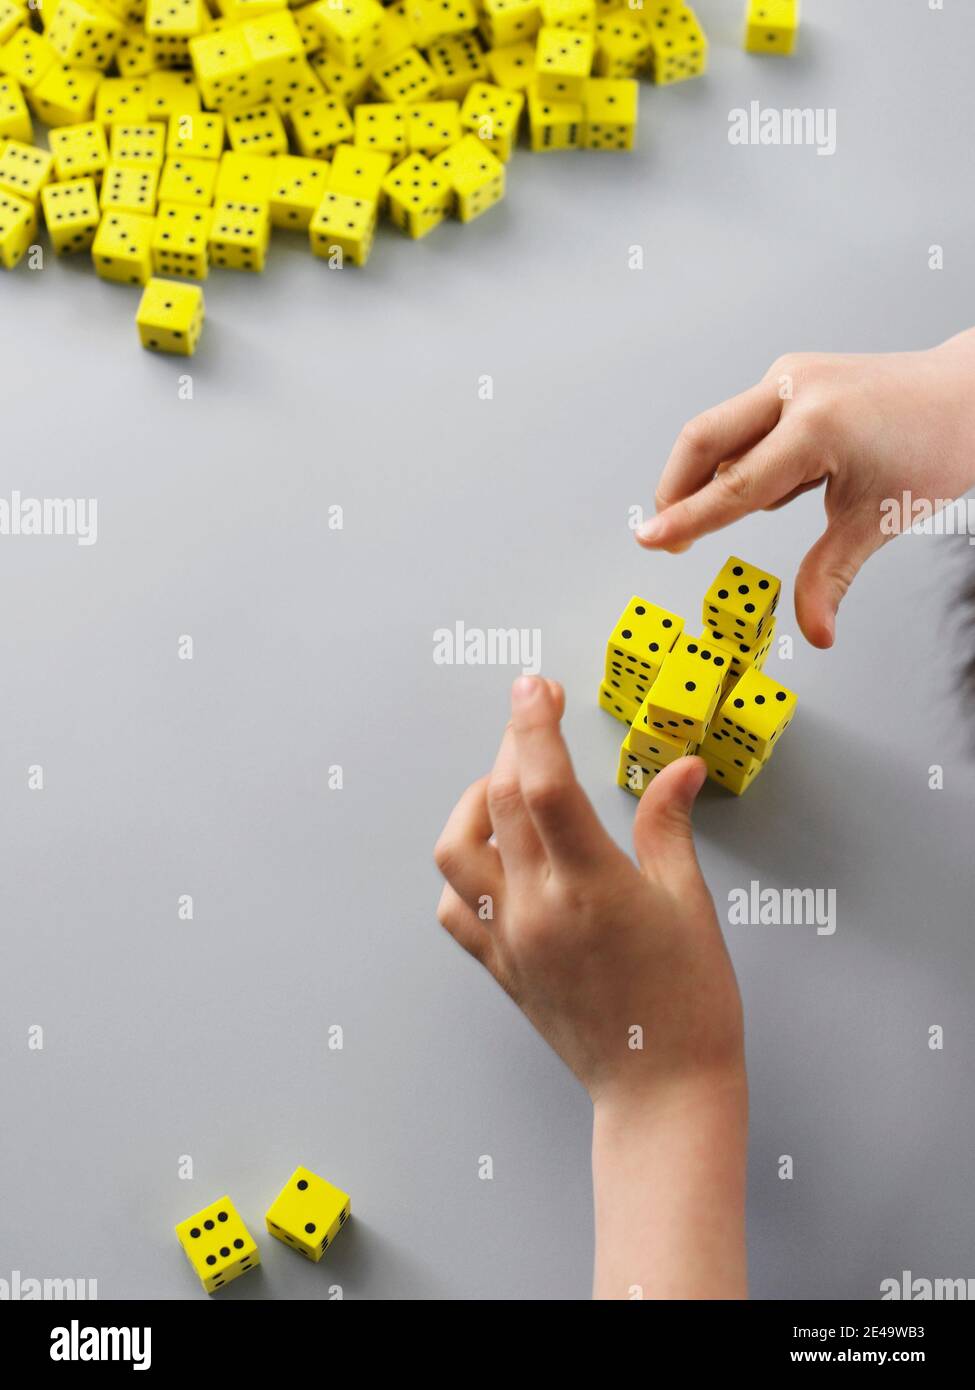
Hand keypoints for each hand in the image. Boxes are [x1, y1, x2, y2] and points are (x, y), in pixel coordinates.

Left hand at [434, 676, 747, 1297]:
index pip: (545, 782)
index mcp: (591, 886)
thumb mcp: (690, 904)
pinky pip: (454, 907)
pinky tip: (495, 855)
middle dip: (515, 741)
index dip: (536, 723)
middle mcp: (537, 907)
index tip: (536, 685)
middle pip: (502, 798)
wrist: (661, 1091)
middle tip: (538, 713)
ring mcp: (509, 938)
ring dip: (475, 800)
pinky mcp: (498, 967)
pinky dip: (463, 868)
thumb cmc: (691, 1003)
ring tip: (508, 782)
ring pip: (456, 848)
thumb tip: (681, 767)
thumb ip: (669, 826)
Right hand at [636, 330, 974, 646]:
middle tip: (666, 537)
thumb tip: (813, 632)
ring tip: (748, 512)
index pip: (735, 485)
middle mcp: (796, 388)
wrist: (968, 394)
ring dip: (712, 477)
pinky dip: (744, 460)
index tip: (648, 539)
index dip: (687, 518)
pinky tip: (784, 483)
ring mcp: (791, 377)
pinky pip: (746, 425)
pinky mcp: (791, 377)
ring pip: (721, 431)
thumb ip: (830, 576)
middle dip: (676, 491)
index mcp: (819, 425)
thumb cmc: (936, 446)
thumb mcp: (880, 521)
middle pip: (702, 439)